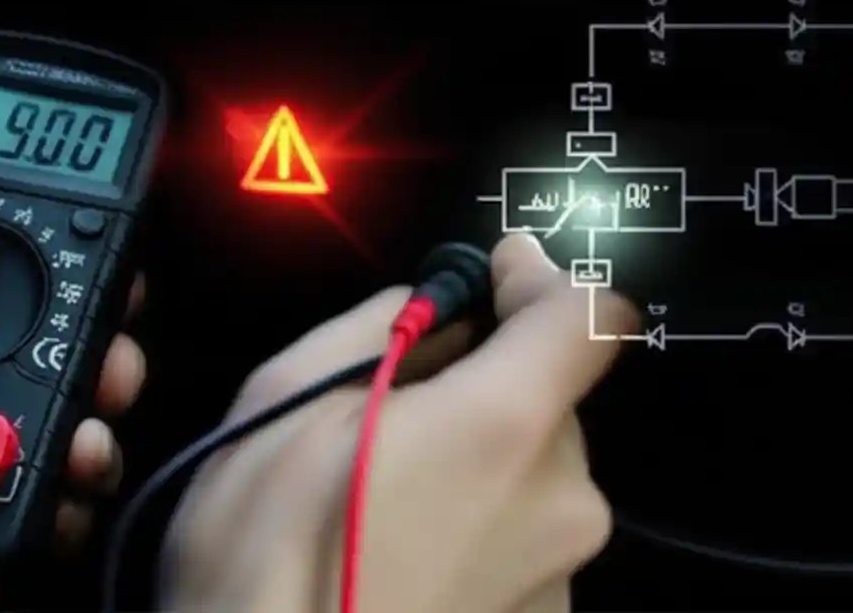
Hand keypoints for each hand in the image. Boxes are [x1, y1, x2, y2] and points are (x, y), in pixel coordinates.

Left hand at [0, 110, 146, 611]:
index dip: (49, 238)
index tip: (85, 222)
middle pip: (59, 328)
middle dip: (104, 314)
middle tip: (112, 313)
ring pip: (82, 403)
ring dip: (109, 388)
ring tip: (97, 392)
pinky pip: (69, 485)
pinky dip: (90, 469)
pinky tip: (74, 459)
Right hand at [161, 233, 637, 612]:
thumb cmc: (263, 556)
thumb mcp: (287, 402)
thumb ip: (381, 327)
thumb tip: (439, 313)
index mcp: (503, 426)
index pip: (589, 313)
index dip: (542, 280)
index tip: (496, 277)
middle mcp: (561, 499)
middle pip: (551, 400)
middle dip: (487, 384)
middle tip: (398, 413)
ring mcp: (562, 575)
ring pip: (533, 473)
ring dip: (478, 460)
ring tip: (388, 498)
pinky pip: (523, 537)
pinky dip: (479, 523)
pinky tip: (407, 553)